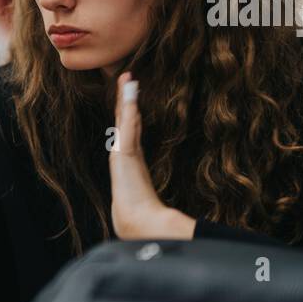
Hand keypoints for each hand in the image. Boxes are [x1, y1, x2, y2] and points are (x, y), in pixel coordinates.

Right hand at [109, 71, 195, 240]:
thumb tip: (180, 215)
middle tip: (125, 77)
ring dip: (125, 98)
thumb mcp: (154, 206)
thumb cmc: (146, 217)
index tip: (131, 95)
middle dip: (124, 99)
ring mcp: (122, 154)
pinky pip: (127, 126)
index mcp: (132, 164)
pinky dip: (127, 109)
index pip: (131, 131)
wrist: (139, 224)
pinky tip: (129, 93)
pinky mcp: (124, 154)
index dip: (130, 113)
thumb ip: (165, 207)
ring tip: (126, 78)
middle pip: (124, 120)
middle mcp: (124, 156)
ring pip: (124, 119)